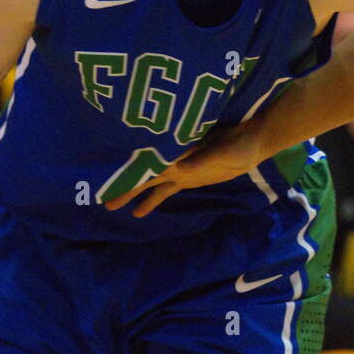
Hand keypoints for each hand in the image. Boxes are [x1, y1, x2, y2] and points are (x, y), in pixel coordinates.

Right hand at [103, 118, 268, 216]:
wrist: (252, 142)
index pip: (149, 159)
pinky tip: (138, 213)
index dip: (129, 167)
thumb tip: (182, 168)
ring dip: (132, 194)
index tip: (107, 175)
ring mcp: (180, 168)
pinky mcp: (189, 178)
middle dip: (122, 184)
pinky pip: (165, 191)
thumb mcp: (224, 149)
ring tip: (110, 207)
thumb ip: (204, 158)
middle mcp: (174, 158)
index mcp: (179, 149)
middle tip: (101, 199)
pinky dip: (152, 201)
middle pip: (143, 173)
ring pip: (150, 183)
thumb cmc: (238, 140)